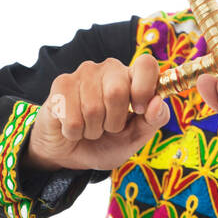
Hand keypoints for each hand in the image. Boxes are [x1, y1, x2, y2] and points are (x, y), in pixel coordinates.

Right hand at [26, 54, 169, 173]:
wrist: (70, 152)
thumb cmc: (107, 142)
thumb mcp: (136, 137)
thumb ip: (154, 120)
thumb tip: (157, 102)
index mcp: (132, 77)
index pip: (146, 64)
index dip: (145, 88)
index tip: (139, 110)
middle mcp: (109, 69)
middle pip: (117, 92)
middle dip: (114, 122)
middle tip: (108, 127)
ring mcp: (83, 74)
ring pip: (92, 109)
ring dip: (93, 130)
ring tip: (89, 128)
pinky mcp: (60, 84)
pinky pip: (71, 117)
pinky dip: (74, 132)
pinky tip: (72, 127)